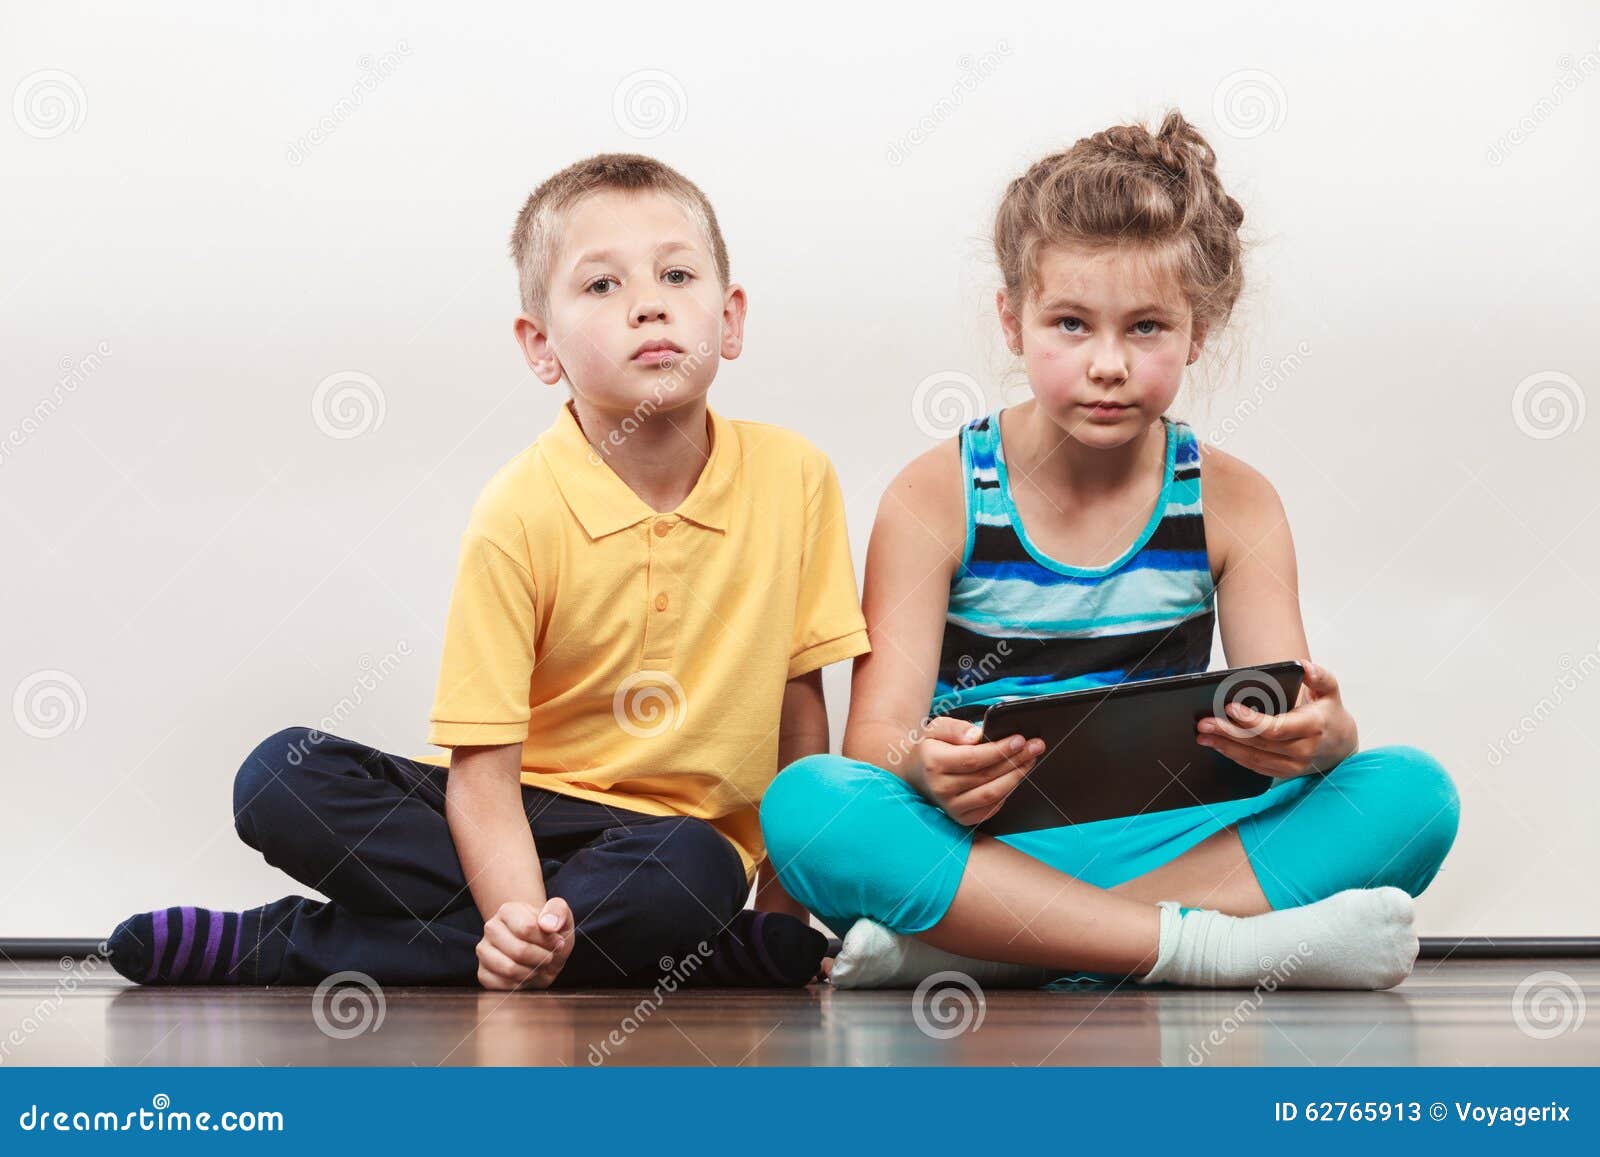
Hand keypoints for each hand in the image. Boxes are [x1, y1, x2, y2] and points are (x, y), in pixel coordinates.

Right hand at [475, 897, 573, 990]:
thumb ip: (558, 911)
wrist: (541, 950)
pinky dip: (521, 985)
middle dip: (542, 958)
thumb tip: (548, 925)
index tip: (557, 942)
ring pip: (510, 969)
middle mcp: (491, 928)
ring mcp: (484, 951)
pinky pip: (503, 985)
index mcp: (507, 910)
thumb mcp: (561, 916)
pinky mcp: (483, 973)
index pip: (527, 928)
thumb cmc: (550, 932)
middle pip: (519, 951)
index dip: (548, 941)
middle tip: (549, 957)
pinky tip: (526, 975)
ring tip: (538, 966)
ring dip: (532, 972)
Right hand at [915, 715, 1044, 825]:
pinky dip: (1007, 793)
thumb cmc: (931, 747)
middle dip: (1016, 760)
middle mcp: (942, 788)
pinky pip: (991, 808)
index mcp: (934, 763)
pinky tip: (1016, 777)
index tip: (1020, 739)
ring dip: (1016, 777)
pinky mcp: (962, 818)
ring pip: (992, 794)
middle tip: (1035, 746)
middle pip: (987, 776)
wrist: (916, 773)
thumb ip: (955, 728)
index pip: (974, 758)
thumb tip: (976, 736)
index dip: (1000, 750)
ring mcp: (951, 807)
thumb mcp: (936, 728)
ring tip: (1031, 760)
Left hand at [1196, 660, 1356, 777]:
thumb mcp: (1329, 690)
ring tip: (1202, 735)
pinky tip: (1217, 745)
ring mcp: (1293, 766)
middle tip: (1204, 723)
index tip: (1229, 708)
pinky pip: (1255, 766)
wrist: (1339, 743)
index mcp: (1313, 728)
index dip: (1251, 721)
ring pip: (1253, 758)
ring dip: (1225, 746)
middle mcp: (1303, 751)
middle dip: (1228, 733)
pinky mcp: (1283, 773)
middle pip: (1258, 744)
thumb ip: (1319, 676)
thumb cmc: (1328, 712)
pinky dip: (1234, 756)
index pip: (1276, 728)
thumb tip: (1305, 666)